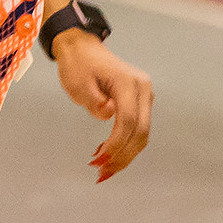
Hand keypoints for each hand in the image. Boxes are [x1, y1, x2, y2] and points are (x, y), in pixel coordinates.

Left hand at [52, 28, 152, 181]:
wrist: (82, 49)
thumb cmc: (78, 65)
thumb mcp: (78, 83)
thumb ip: (93, 100)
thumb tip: (110, 113)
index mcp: (129, 82)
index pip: (128, 120)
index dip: (115, 144)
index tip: (98, 160)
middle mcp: (143, 88)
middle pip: (140, 131)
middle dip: (122, 156)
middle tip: (102, 173)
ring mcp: (144, 95)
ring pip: (142, 134)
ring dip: (125, 155)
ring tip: (105, 169)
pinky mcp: (140, 102)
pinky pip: (137, 128)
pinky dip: (125, 145)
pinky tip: (109, 154)